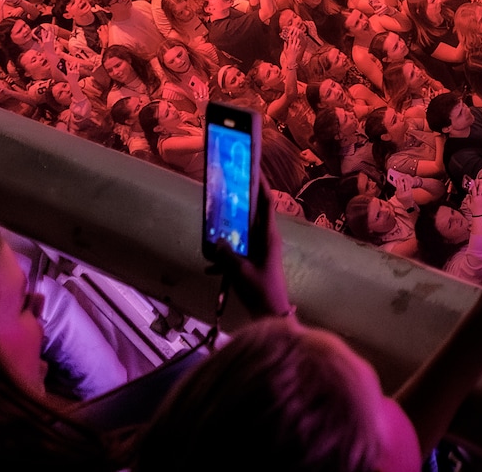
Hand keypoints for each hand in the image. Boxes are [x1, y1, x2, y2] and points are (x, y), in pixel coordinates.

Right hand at [209, 172, 294, 318]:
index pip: (266, 203)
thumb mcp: (239, 271)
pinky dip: (226, 255)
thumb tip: (215, 241)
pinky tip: (210, 265)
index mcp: (268, 236)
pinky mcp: (256, 263)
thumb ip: (226, 254)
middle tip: (226, 188)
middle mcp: (267, 239)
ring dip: (230, 229)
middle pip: (254, 214)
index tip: (253, 168)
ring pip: (245, 232)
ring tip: (213, 223)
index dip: (261, 184)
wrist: (271, 314)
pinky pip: (239, 251)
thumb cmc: (260, 289)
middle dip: (241, 202)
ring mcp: (262, 251)